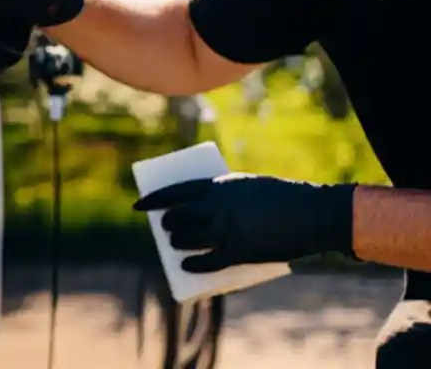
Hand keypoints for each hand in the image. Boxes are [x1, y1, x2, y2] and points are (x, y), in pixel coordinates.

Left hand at [134, 173, 355, 271]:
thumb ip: (223, 196)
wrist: (312, 213)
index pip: (174, 191)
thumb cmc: (280, 197)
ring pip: (190, 239)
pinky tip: (184, 265)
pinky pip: (209, 261)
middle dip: (169, 224)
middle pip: (179, 216)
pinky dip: (194, 264)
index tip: (139, 205)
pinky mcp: (240, 251)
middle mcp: (217, 207)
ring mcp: (228, 230)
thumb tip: (202, 213)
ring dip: (177, 242)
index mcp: (218, 186)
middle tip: (167, 227)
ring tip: (175, 243)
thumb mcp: (246, 187)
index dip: (153, 200)